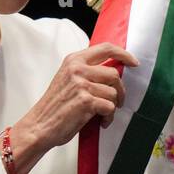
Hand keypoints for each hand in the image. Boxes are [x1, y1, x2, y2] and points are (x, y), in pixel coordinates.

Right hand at [22, 41, 140, 149]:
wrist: (40, 125)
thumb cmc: (55, 106)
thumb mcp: (67, 79)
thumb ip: (85, 72)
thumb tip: (111, 74)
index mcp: (74, 60)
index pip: (105, 48)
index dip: (123, 54)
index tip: (134, 62)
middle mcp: (78, 69)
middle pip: (114, 74)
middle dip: (120, 91)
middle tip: (117, 102)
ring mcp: (82, 84)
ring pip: (113, 92)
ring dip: (113, 106)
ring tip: (104, 115)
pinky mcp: (86, 101)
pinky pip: (110, 107)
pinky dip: (109, 117)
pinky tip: (101, 122)